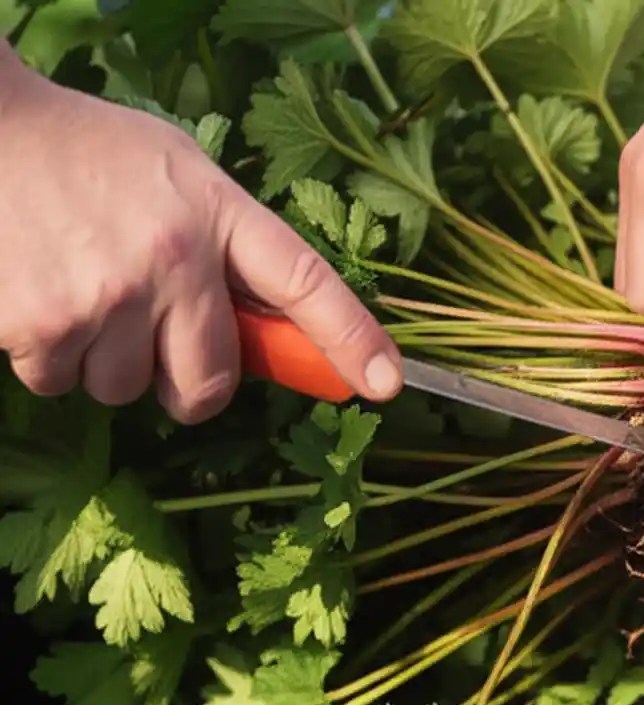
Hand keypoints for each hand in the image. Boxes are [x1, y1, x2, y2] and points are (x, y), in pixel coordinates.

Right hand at [0, 53, 402, 422]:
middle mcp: (173, 258)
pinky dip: (49, 357)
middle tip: (159, 344)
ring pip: (126, 389)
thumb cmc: (93, 155)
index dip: (351, 339)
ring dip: (107, 361)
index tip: (383, 384)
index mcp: (218, 213)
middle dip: (190, 383)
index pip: (306, 284)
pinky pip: (60, 383)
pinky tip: (42, 296)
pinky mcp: (40, 324)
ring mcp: (107, 295)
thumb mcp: (183, 176)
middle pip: (210, 382)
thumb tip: (267, 333)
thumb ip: (229, 246)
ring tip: (83, 290)